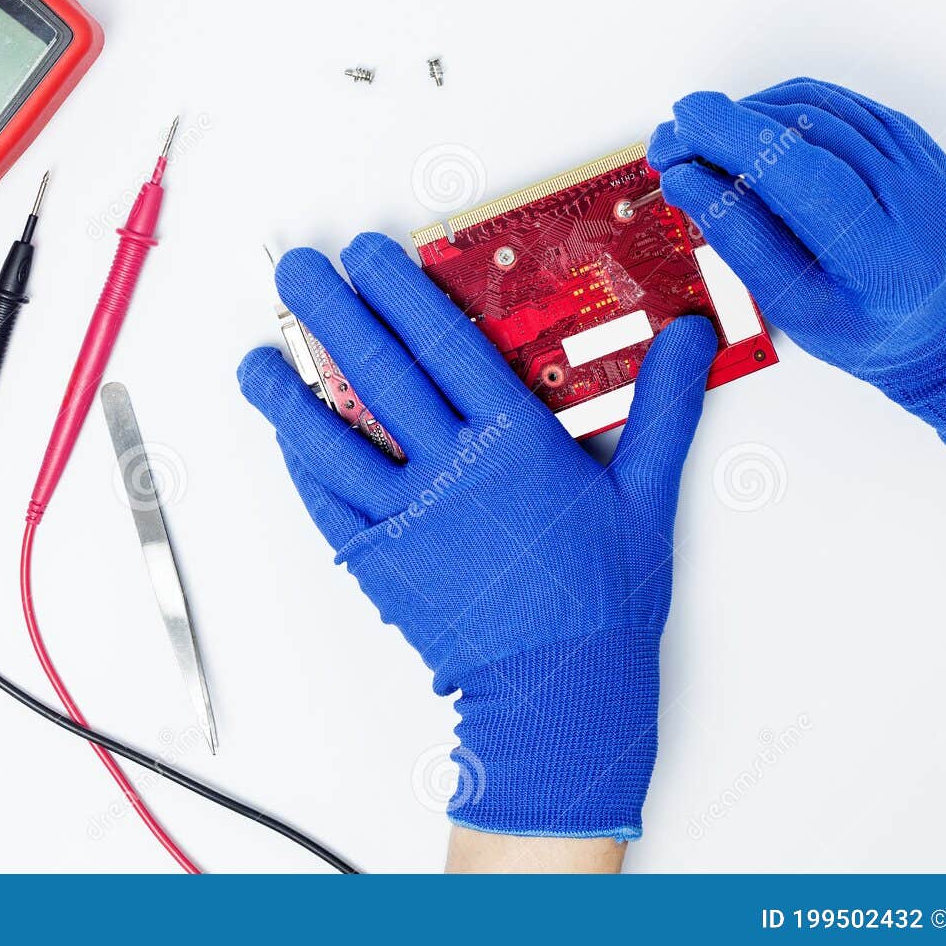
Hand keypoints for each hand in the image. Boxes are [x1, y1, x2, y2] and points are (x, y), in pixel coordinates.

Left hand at [237, 232, 716, 839]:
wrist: (559, 692)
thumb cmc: (603, 598)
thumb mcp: (646, 495)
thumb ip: (665, 407)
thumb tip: (690, 339)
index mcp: (513, 442)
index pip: (445, 342)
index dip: (402, 289)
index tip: (371, 252)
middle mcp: (450, 468)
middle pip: (378, 373)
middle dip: (331, 311)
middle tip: (297, 269)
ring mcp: (405, 515)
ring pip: (332, 436)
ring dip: (287, 390)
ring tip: (256, 354)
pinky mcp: (378, 559)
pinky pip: (325, 499)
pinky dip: (299, 461)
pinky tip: (280, 433)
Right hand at [650, 77, 945, 451]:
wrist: (944, 318)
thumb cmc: (868, 325)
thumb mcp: (796, 307)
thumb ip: (743, 242)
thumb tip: (688, 180)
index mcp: (885, 256)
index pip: (802, 175)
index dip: (735, 142)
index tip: (680, 132)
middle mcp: (913, 197)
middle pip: (805, 130)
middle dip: (724, 125)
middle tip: (671, 139)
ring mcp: (917, 160)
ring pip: (816, 107)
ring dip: (745, 114)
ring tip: (699, 139)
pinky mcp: (909, 138)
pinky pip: (835, 104)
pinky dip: (779, 110)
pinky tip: (746, 132)